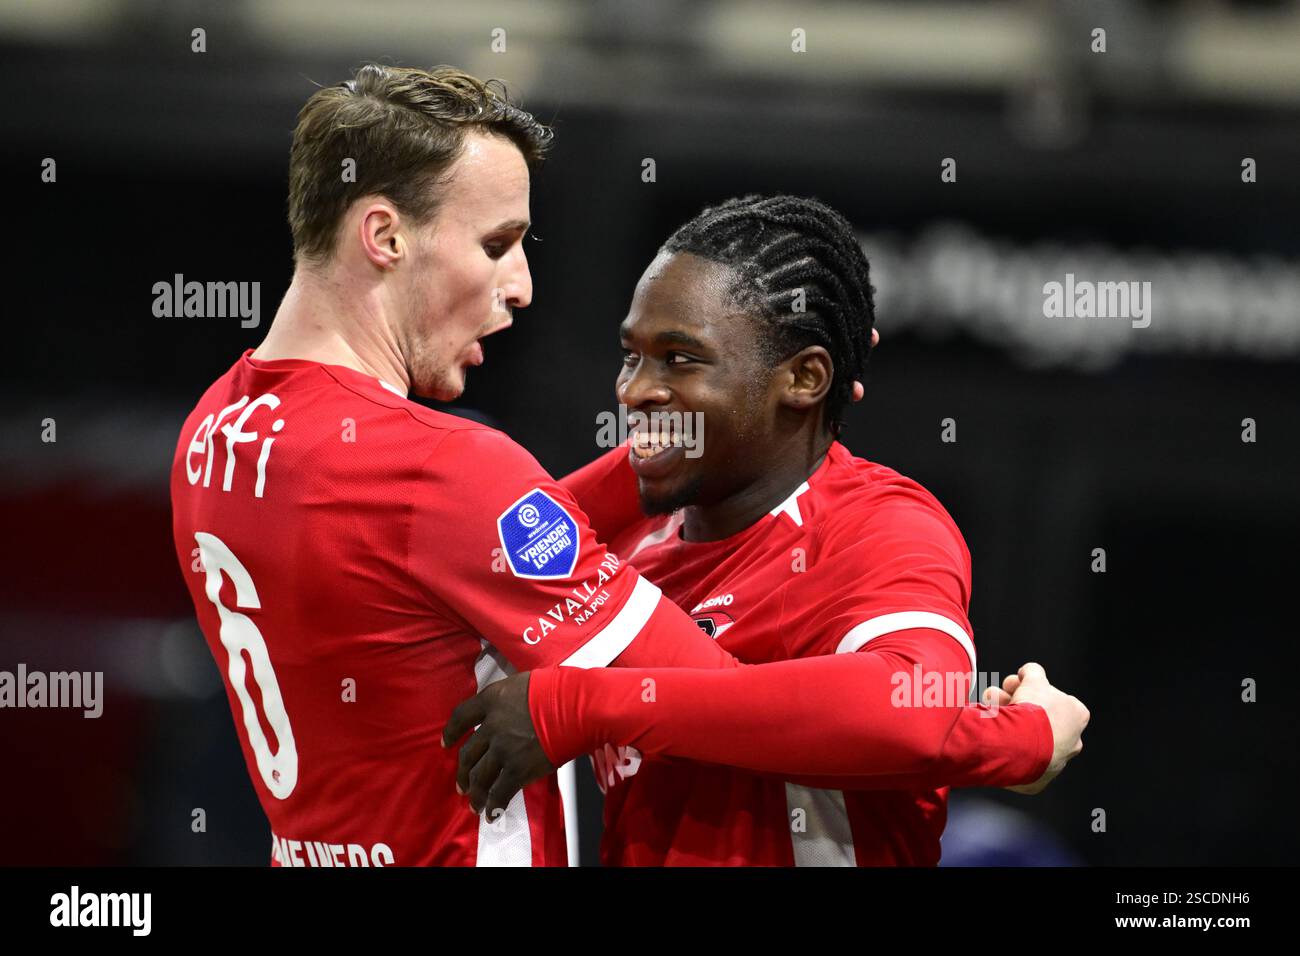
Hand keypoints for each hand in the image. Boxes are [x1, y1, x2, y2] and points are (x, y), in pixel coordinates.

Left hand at [441, 671, 555, 821]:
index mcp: (491, 700)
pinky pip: (500, 792)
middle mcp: (491, 726)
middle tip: (462, 785)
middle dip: (463, 773)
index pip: (461, 716)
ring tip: (474, 805)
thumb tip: (507, 711)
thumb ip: (508, 699)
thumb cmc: (557, 689)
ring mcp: (503, 749)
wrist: (575, 706)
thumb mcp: (523, 683)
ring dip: (476, 794)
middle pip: (468, 754)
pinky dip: (494, 806)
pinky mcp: (518, 768)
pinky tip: (491, 816)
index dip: (451, 732)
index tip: (446, 743)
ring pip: (480, 777)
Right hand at [997, 662, 1089, 794]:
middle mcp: (1070, 744)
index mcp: (1076, 716)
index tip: (1014, 685)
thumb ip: (1033, 672)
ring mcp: (1052, 765)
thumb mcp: (1033, 679)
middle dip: (1014, 705)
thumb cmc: (1033, 711)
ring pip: (1024, 739)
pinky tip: (989, 736)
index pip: (1055, 699)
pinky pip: (1015, 761)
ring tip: (985, 710)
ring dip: (1004, 722)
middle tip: (995, 695)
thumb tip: (1028, 671)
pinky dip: (1003, 748)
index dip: (1031, 689)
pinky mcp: (1034, 782)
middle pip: (1037, 720)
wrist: (1020, 745)